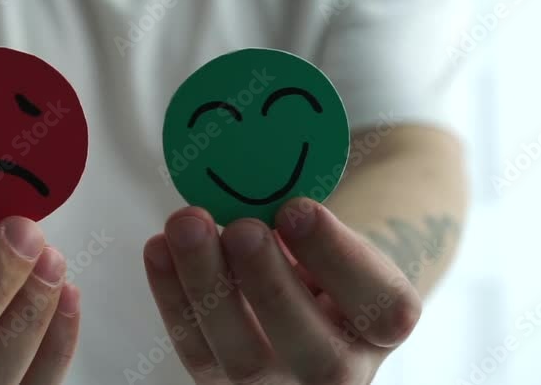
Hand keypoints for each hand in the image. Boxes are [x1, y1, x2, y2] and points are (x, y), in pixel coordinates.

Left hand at [143, 198, 420, 383]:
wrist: (299, 293)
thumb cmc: (318, 251)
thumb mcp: (329, 230)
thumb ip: (302, 216)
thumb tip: (249, 177)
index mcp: (383, 325)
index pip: (382, 306)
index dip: (337, 258)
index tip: (298, 208)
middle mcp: (340, 372)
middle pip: (313, 351)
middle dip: (270, 285)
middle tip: (242, 228)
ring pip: (243, 358)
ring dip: (208, 287)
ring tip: (187, 224)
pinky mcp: (223, 384)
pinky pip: (194, 348)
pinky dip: (172, 296)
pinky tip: (158, 247)